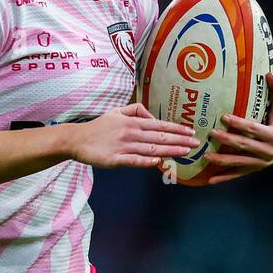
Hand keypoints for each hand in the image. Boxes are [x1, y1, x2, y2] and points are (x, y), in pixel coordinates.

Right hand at [65, 103, 202, 169]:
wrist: (77, 140)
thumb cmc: (99, 127)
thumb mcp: (117, 111)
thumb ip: (136, 110)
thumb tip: (152, 117)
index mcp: (132, 122)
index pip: (160, 125)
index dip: (176, 129)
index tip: (190, 131)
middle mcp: (130, 133)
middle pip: (159, 137)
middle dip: (179, 140)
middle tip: (195, 143)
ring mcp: (123, 146)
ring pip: (151, 149)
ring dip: (170, 150)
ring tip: (185, 152)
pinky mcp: (115, 159)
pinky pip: (134, 160)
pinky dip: (146, 161)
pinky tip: (158, 161)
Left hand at [203, 73, 272, 184]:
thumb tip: (270, 74)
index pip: (253, 129)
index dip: (239, 124)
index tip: (224, 117)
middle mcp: (268, 151)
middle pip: (244, 145)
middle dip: (227, 140)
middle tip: (211, 133)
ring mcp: (261, 162)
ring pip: (239, 162)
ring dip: (222, 160)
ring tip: (206, 156)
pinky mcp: (255, 169)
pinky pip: (238, 174)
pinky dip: (225, 177)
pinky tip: (211, 180)